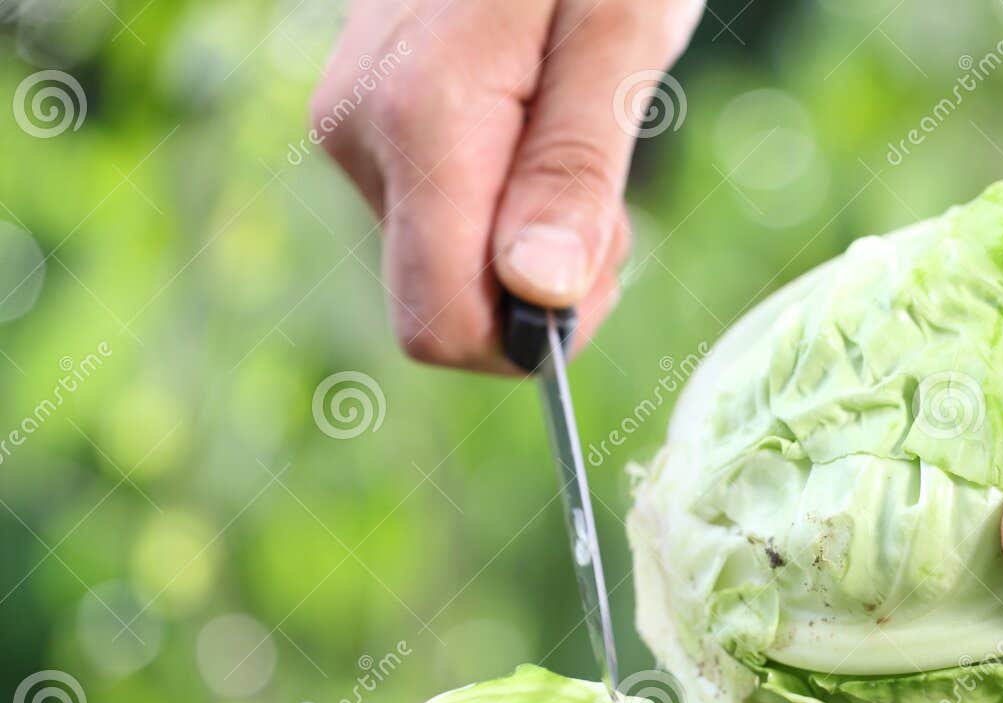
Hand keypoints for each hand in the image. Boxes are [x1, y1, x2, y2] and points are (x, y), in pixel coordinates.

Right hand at [312, 0, 703, 369]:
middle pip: (443, 304)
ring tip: (582, 134)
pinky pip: (440, 218)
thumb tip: (540, 297)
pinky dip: (507, 205)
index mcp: (421, 119)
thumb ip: (573, 170)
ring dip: (532, 240)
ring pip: (446, 264)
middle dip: (542, 287)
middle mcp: (361, 136)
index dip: (527, 339)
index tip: (603, 270)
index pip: (439, 324)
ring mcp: (356, 131)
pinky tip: (543, 127)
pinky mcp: (370, 125)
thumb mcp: (619, 36)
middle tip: (608, 194)